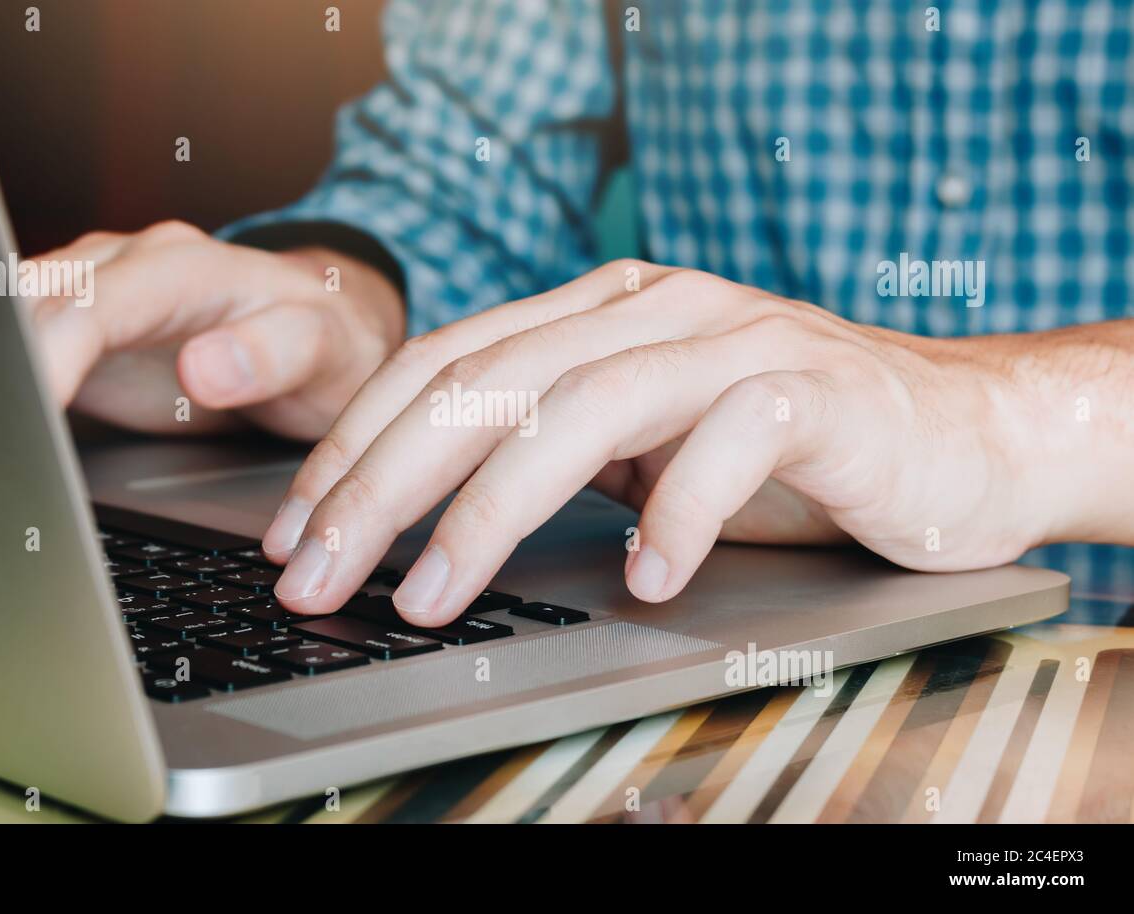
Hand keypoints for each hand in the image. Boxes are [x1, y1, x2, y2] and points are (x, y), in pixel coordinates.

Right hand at [25, 220, 404, 438]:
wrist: (328, 329)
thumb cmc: (327, 341)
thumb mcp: (324, 351)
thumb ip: (272, 354)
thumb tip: (202, 367)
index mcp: (186, 268)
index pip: (94, 306)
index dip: (52, 355)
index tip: (26, 408)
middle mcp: (132, 265)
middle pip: (34, 302)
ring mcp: (101, 290)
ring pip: (14, 312)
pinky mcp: (85, 325)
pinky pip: (26, 334)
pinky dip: (1, 368)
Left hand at [263, 260, 1061, 625]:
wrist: (963, 433)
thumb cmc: (790, 452)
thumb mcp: (645, 445)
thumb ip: (556, 449)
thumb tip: (422, 512)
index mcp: (599, 312)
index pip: (446, 364)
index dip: (359, 445)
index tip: (300, 532)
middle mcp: (656, 308)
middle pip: (487, 382)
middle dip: (384, 484)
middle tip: (319, 572)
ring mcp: (737, 339)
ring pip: (582, 405)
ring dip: (490, 509)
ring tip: (430, 595)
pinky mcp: (817, 387)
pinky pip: (728, 443)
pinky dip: (676, 513)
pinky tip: (646, 580)